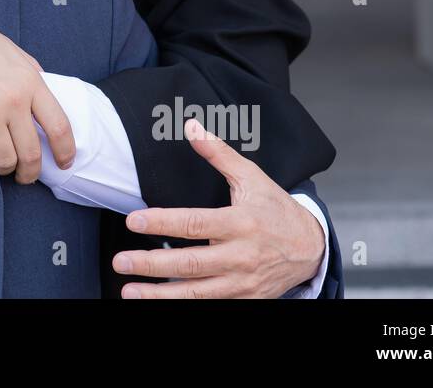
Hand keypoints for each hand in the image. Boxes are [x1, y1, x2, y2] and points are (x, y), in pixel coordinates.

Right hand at [0, 0, 72, 182]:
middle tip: (24, 176)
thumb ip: (28, 71)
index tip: (64, 163)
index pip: (59, 126)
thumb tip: (45, 88)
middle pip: (32, 153)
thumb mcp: (7, 49)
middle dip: (30, 172)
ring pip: (5, 160)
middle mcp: (12, 100)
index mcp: (29, 80)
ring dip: (2, 166)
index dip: (66, 151)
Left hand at [112, 119, 325, 297]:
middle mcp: (240, 256)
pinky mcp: (244, 299)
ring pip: (196, 292)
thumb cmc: (277, 210)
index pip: (194, 224)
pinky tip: (156, 302)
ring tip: (128, 291)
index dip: (162, 223)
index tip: (133, 221)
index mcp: (240, 223)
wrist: (312, 248)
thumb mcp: (252, 177)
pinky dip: (182, 305)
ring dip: (159, 295)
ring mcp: (242, 283)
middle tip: (120, 261)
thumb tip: (191, 127)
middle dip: (151, 263)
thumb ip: (218, 154)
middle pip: (189, 263)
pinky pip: (208, 305)